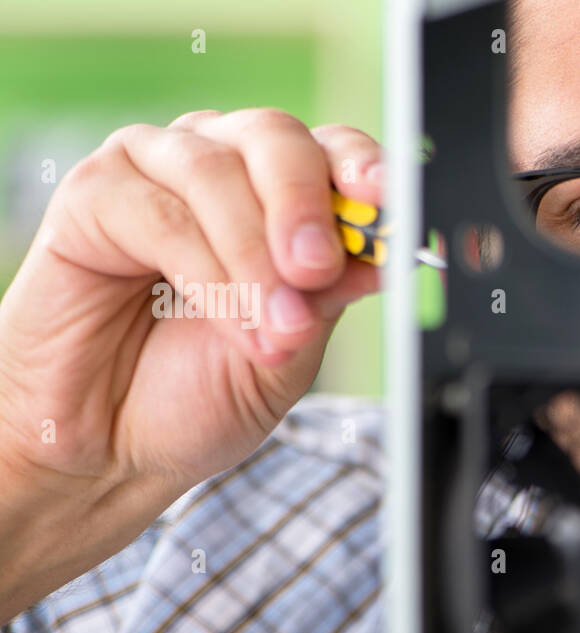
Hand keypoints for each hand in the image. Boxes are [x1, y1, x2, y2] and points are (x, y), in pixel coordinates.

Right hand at [0, 109, 381, 618]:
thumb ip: (332, 292)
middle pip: (276, 139)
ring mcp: (155, 172)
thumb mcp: (295, 347)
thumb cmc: (204, 392)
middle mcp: (222, 166)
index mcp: (280, 194)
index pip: (332, 150)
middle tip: (316, 269)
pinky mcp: (94, 196)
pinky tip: (229, 322)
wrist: (119, 448)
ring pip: (218, 172)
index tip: (386, 200)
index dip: (363, 166)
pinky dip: (206, 270)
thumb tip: (382, 250)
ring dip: (255, 256)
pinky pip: (158, 211)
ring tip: (275, 328)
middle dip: (306, 205)